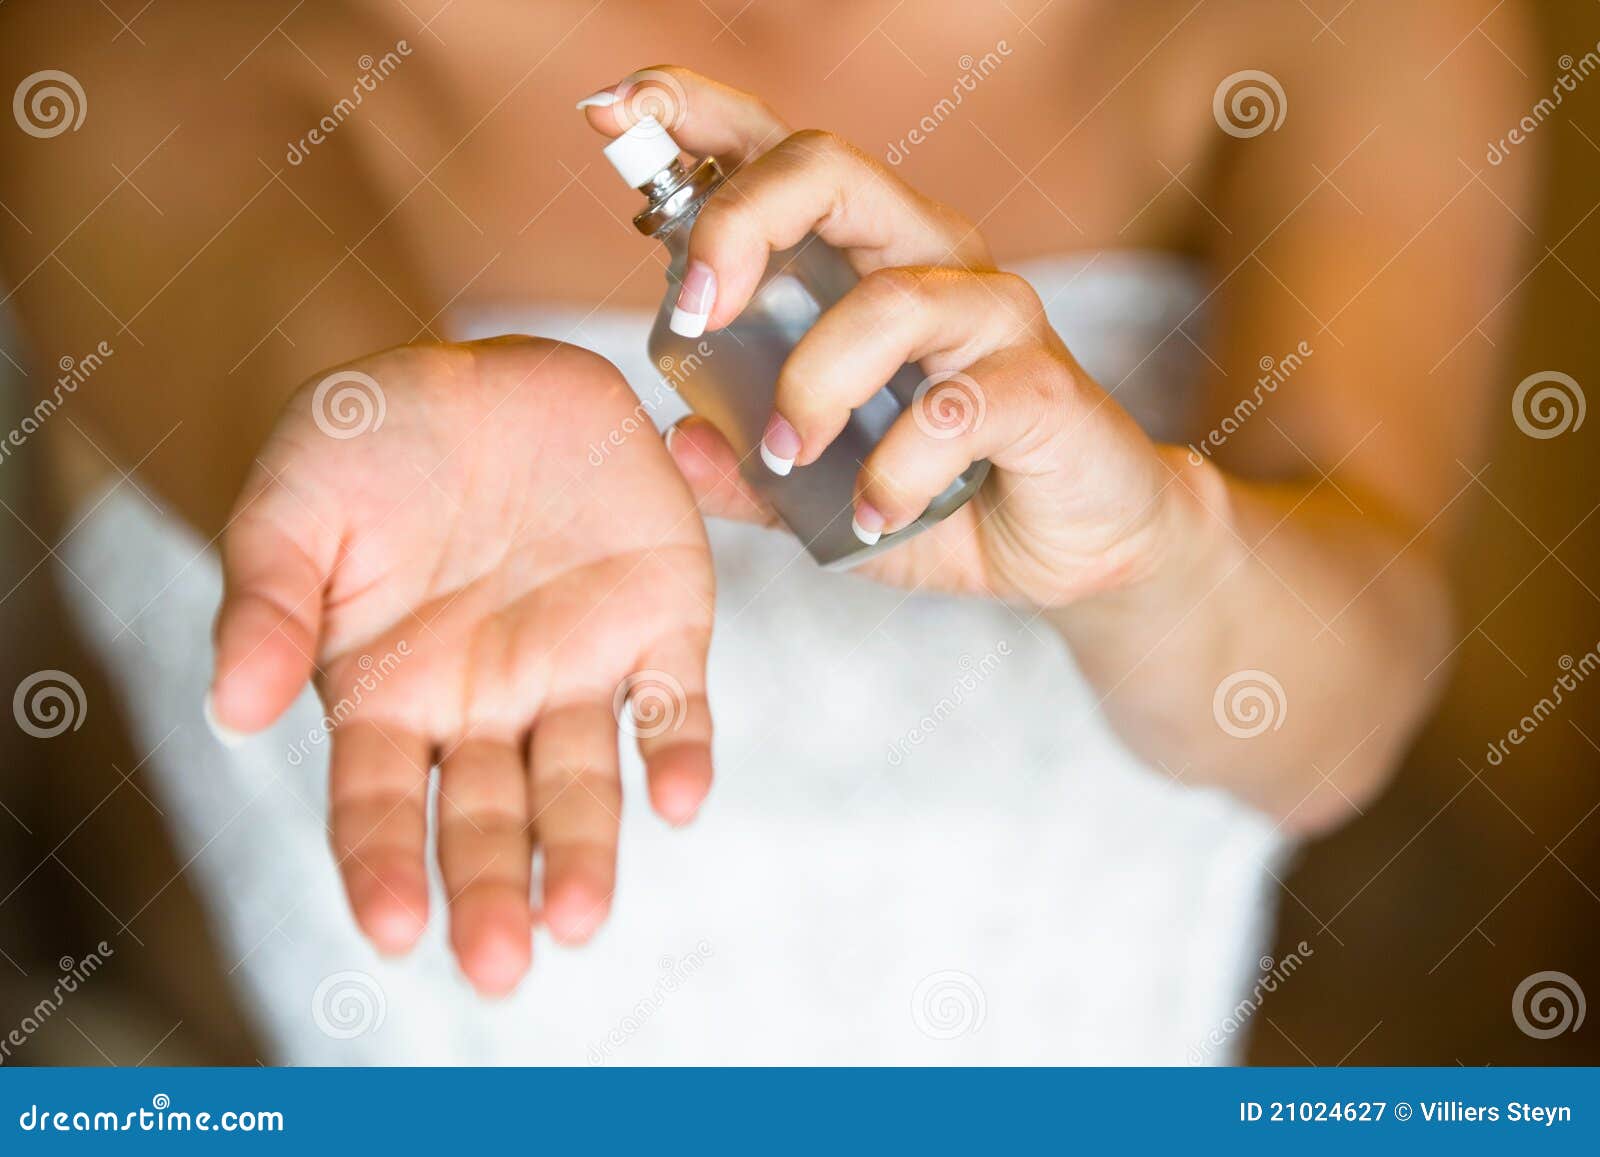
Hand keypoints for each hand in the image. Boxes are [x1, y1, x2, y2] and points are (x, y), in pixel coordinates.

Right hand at [207, 337, 714, 995]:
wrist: (481, 372)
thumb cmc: (368, 446)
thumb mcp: (292, 506)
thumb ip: (265, 605)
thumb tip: (231, 711)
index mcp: (391, 696)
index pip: (381, 804)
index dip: (383, 867)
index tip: (394, 928)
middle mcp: (487, 706)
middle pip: (489, 818)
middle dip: (492, 891)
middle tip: (498, 965)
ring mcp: (575, 670)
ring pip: (584, 783)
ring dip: (586, 851)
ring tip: (579, 917)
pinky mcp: (657, 623)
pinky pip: (672, 702)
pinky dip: (677, 750)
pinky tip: (677, 797)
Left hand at [584, 69, 1212, 605]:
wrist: (1080, 547)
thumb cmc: (949, 493)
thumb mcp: (825, 491)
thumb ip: (748, 468)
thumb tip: (672, 441)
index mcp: (868, 258)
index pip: (781, 154)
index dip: (698, 115)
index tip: (613, 108)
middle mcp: (932, 259)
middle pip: (830, 171)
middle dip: (737, 224)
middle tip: (692, 315)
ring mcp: (994, 316)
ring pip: (887, 300)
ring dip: (813, 384)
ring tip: (788, 457)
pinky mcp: (1041, 388)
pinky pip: (955, 410)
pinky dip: (895, 472)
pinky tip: (874, 515)